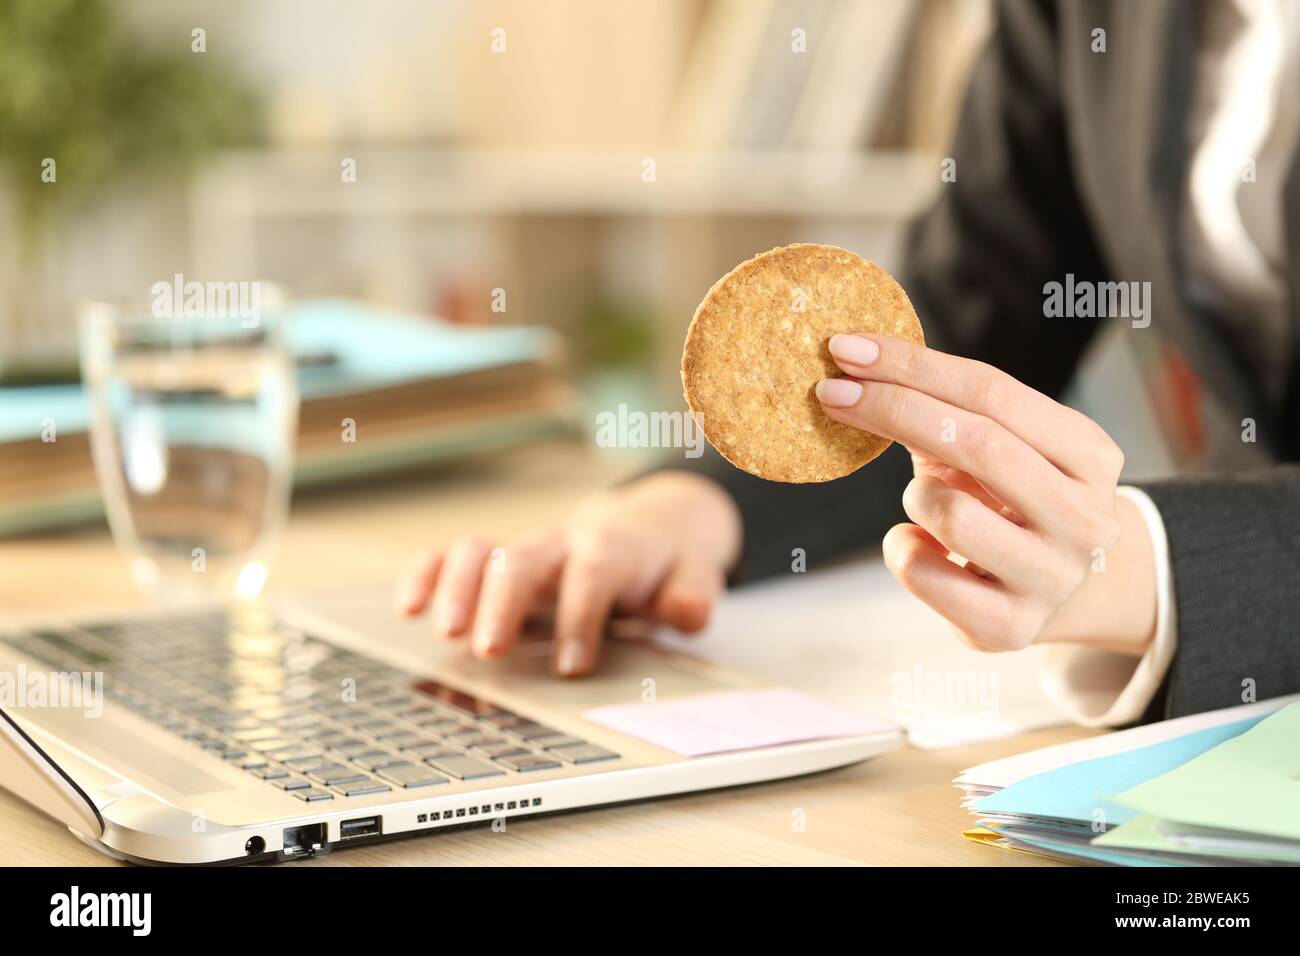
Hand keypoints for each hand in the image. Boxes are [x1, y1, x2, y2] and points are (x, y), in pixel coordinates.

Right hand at [395, 471, 740, 675]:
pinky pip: (454, 557)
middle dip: (504, 603)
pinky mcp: (498, 561)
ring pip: (481, 551)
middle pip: (526, 561)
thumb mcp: (693, 576)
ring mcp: (525, 551)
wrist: (647, 528)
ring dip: (457, 589)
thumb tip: (690, 612)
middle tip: (490, 649)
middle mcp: (561, 545)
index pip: (593, 576)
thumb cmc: (663, 565)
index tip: (572, 665)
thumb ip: (692, 594)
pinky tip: (409, 607)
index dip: (580, 617)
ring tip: (445, 633)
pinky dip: (428, 575)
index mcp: (612, 549)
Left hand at [816, 333, 1156, 654]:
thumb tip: (856, 367)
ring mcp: (1052, 577)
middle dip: (891, 409)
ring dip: (915, 497)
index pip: (992, 392)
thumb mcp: (998, 447)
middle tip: (830, 393)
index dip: (912, 366)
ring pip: (949, 514)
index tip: (847, 349)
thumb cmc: (1011, 500)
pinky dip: (903, 548)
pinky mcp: (1009, 626)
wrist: (1058, 591)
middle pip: (976, 443)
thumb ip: (945, 410)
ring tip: (929, 503)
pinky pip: (922, 570)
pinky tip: (924, 548)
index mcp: (1091, 455)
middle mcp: (1085, 518)